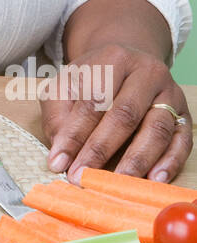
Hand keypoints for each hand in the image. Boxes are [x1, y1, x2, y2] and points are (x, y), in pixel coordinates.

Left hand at [39, 43, 192, 181]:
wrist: (128, 67)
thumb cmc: (93, 81)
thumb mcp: (66, 85)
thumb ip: (58, 115)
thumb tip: (60, 154)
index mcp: (114, 58)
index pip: (93, 99)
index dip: (74, 134)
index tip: (58, 162)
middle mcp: (147, 73)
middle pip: (125, 114)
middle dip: (101, 150)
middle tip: (82, 177)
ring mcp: (170, 94)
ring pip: (156, 129)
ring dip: (136, 160)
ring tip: (117, 183)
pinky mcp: (184, 115)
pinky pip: (182, 141)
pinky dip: (170, 162)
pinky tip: (153, 179)